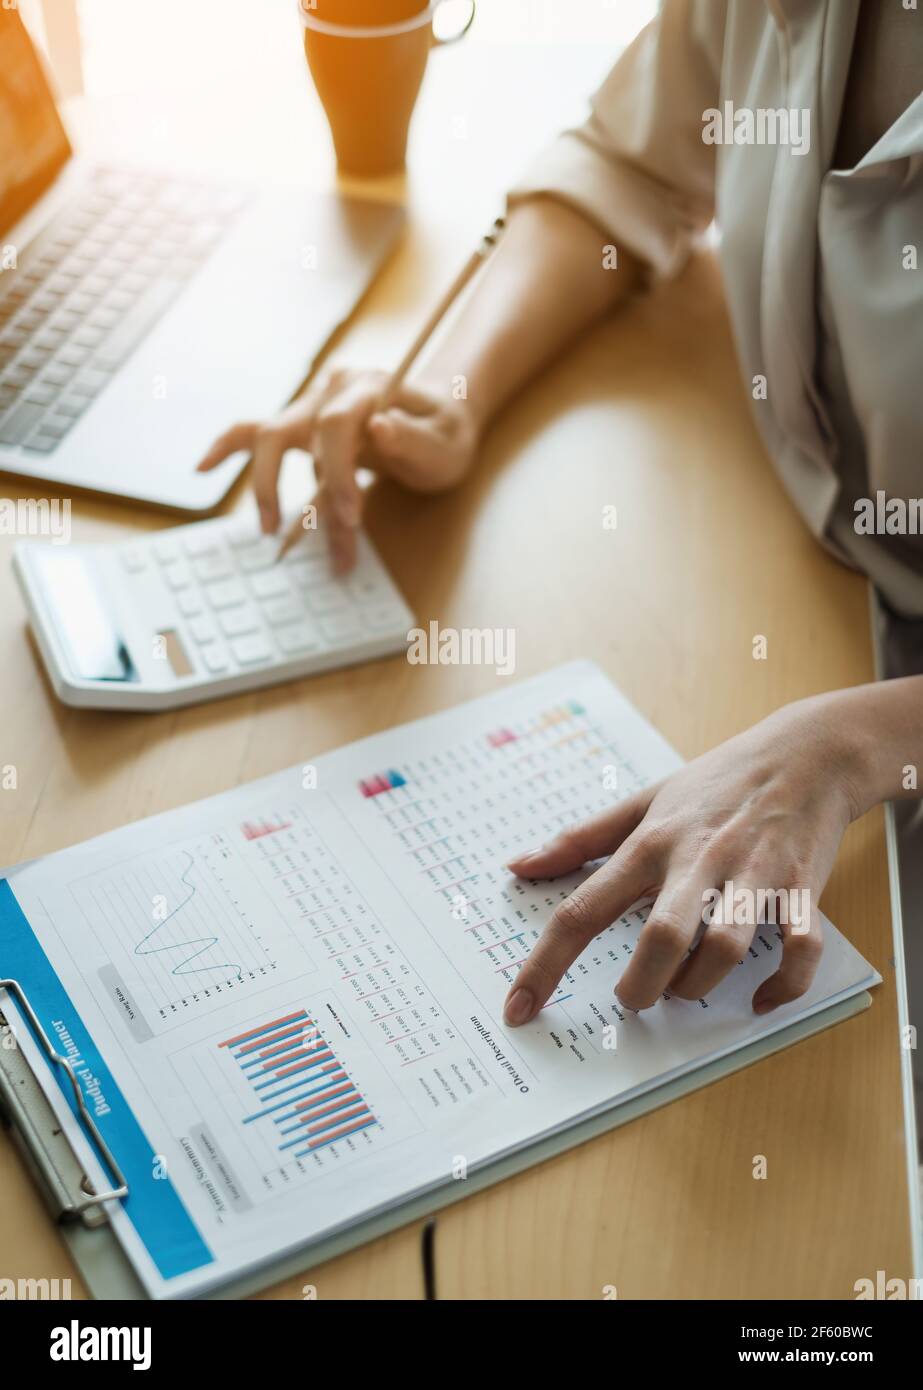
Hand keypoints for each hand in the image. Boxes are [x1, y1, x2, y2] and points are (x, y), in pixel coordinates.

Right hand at [197, 367, 477, 572]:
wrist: (441, 420)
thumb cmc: (446, 435)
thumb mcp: (445, 443)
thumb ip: (414, 438)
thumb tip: (379, 426)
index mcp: (371, 387)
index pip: (339, 425)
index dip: (337, 473)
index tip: (350, 518)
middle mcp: (333, 388)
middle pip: (287, 430)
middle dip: (284, 485)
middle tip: (287, 535)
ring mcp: (312, 404)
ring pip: (269, 439)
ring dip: (268, 488)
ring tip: (270, 532)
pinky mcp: (301, 424)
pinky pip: (254, 431)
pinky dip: (227, 448)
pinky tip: (202, 469)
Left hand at [503, 695, 875, 1023]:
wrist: (808, 754)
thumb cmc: (716, 783)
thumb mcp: (642, 800)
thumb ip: (580, 839)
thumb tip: (519, 866)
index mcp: (650, 844)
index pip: (583, 910)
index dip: (544, 966)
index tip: (518, 1009)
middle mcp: (698, 861)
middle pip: (662, 938)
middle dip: (640, 986)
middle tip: (631, 997)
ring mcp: (753, 875)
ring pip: (726, 948)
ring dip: (699, 985)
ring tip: (683, 988)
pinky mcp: (803, 888)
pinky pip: (799, 950)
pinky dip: (782, 986)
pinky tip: (760, 998)